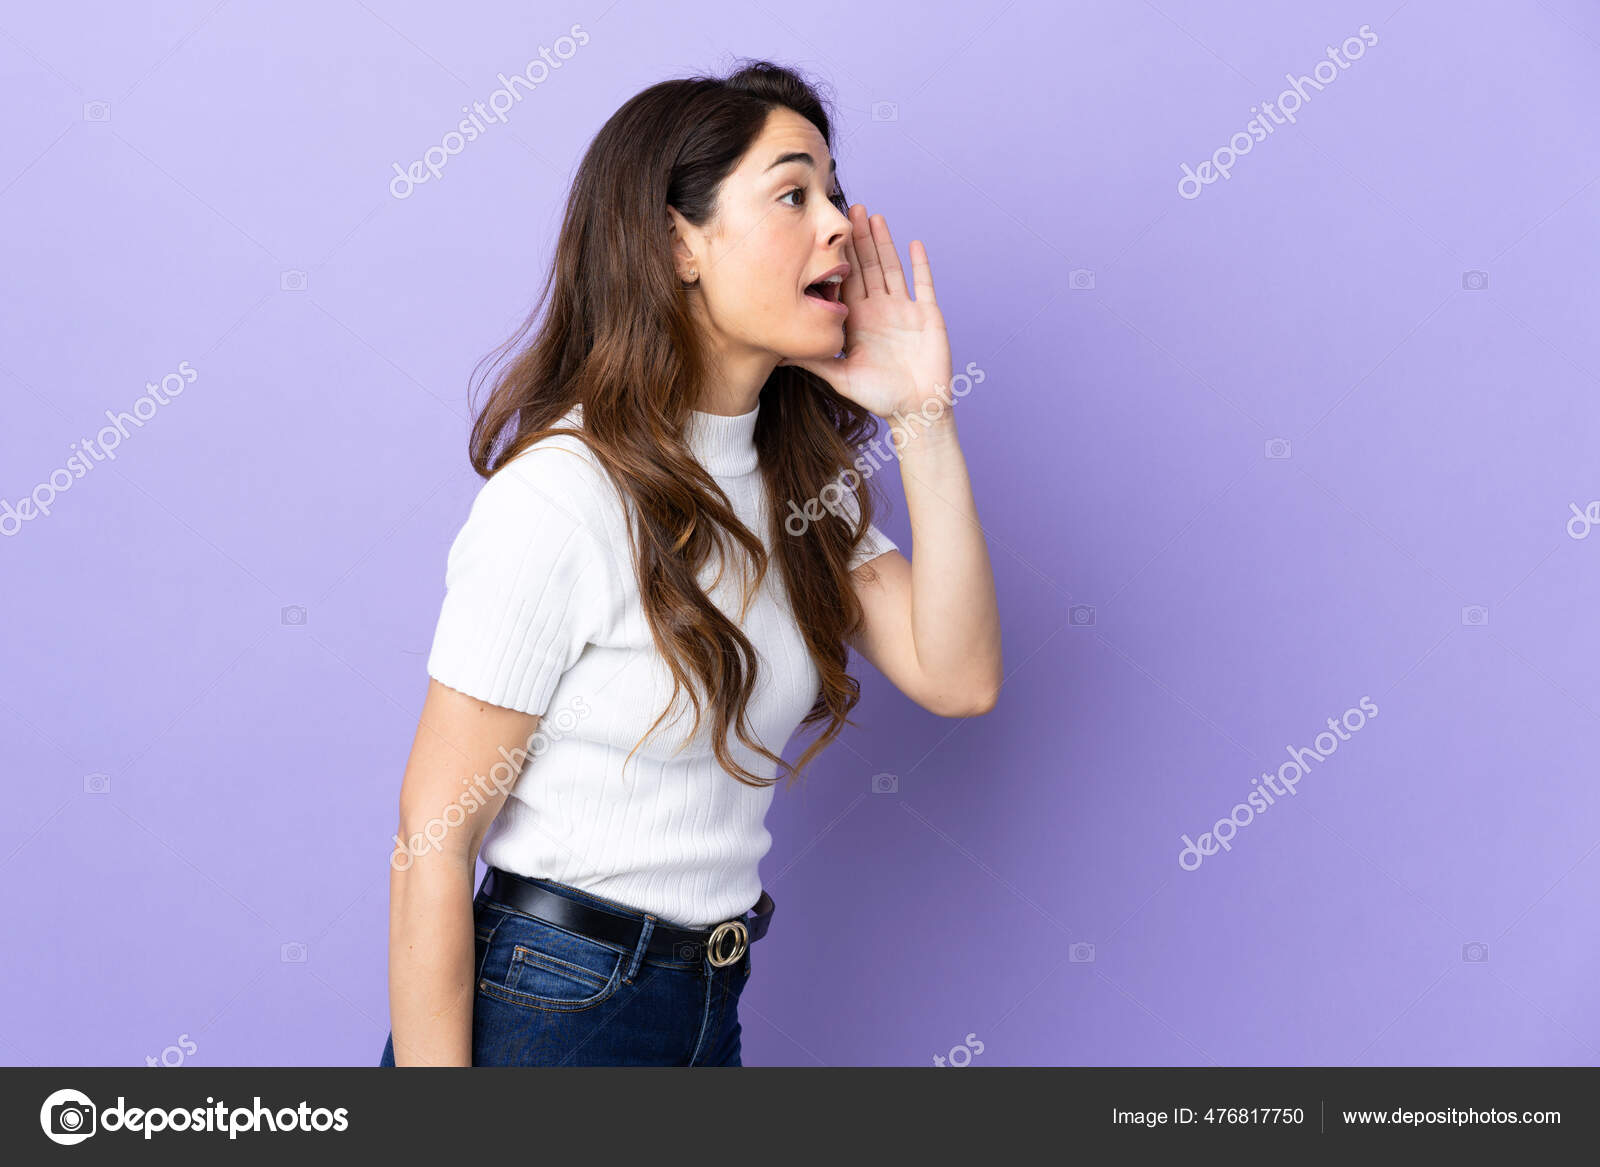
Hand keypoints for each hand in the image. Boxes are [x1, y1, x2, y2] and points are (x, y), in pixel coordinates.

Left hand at [779, 205, 952, 419]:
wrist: (916, 410)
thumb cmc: (880, 397)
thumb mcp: (840, 376)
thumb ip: (814, 361)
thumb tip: (778, 355)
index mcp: (859, 320)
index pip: (846, 281)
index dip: (838, 257)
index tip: (827, 233)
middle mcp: (880, 310)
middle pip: (868, 266)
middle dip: (858, 238)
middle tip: (849, 207)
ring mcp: (904, 310)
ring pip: (892, 268)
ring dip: (883, 242)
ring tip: (873, 216)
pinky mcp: (928, 315)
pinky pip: (923, 284)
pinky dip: (919, 264)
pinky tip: (913, 242)